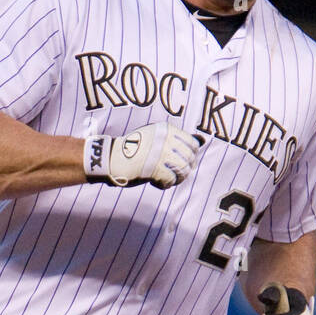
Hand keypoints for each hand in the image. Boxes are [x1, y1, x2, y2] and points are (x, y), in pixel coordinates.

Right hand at [84, 122, 201, 188]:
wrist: (113, 158)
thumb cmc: (135, 149)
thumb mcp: (156, 137)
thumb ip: (178, 139)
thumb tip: (202, 140)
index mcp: (166, 130)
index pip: (192, 143)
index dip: (191, 155)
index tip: (184, 161)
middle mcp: (165, 140)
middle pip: (189, 158)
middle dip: (185, 169)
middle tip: (176, 174)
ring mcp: (161, 154)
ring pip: (183, 170)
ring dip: (177, 178)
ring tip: (168, 179)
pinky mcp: (156, 168)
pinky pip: (171, 179)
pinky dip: (166, 184)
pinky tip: (157, 182)